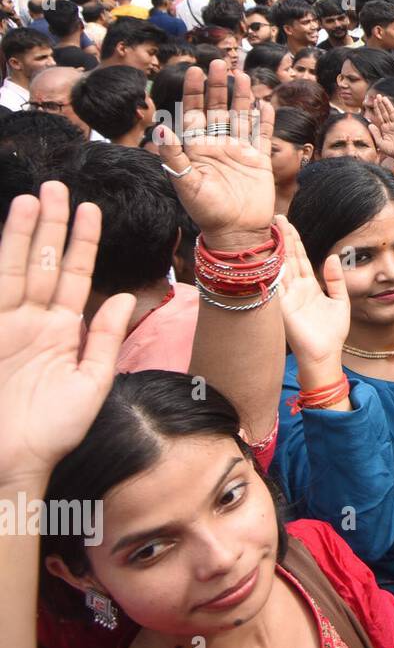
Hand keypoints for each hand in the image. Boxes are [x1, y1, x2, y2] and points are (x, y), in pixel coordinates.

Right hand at [0, 182, 133, 484]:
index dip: (82, 243)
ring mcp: (7, 325)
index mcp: (64, 331)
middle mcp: (34, 322)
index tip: (90, 210)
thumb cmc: (54, 432)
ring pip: (16, 268)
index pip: (75, 276)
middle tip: (57, 187)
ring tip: (32, 198)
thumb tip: (127, 297)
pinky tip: (8, 235)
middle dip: (50, 226)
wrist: (10, 461)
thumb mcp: (91, 383)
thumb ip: (106, 339)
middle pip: (43, 262)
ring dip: (23, 234)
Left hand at [154, 61, 275, 249]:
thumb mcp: (185, 184)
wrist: (237, 233)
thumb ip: (174, 157)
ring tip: (243, 76)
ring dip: (242, 97)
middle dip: (218, 86)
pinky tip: (264, 104)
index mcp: (197, 149)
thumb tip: (160, 130)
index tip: (194, 70)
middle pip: (218, 108)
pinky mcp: (260, 162)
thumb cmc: (207, 212)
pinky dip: (264, 120)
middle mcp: (218, 146)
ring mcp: (240, 152)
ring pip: (241, 117)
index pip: (194, 113)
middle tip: (219, 63)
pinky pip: (262, 135)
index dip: (193, 92)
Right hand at [278, 216, 349, 371]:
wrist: (325, 356)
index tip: (287, 222)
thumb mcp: (340, 301)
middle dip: (282, 237)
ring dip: (275, 249)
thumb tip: (332, 257)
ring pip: (280, 267)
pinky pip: (276, 286)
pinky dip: (272, 271)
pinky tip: (269, 254)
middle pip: (287, 257)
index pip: (298, 257)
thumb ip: (336, 279)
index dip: (293, 239)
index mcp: (308, 286)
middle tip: (275, 217)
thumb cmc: (332, 332)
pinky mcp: (282, 308)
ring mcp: (286, 297)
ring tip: (271, 229)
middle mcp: (294, 289)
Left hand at [368, 94, 393, 165]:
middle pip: (385, 112)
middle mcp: (390, 125)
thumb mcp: (379, 142)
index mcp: (384, 128)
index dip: (377, 108)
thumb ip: (375, 133)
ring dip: (388, 106)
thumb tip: (369, 124)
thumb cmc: (390, 150)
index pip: (379, 116)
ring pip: (392, 113)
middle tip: (378, 96)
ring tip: (384, 98)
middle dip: (381, 104)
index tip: (374, 101)